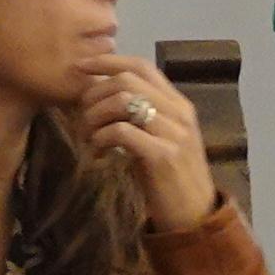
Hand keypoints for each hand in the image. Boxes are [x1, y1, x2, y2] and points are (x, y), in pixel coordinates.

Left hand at [79, 54, 218, 235]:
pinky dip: (100, 138)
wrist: (194, 213)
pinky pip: (121, 131)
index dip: (108, 61)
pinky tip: (99, 153)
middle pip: (127, 81)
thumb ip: (142, 115)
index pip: (142, 66)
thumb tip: (103, 95)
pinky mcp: (163, 155)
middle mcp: (179, 112)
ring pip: (122, 102)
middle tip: (80, 115)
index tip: (80, 66)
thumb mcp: (160, 138)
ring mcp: (173, 133)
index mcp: (179, 104)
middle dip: (94, 94)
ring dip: (93, 117)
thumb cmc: (170, 176)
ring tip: (87, 136)